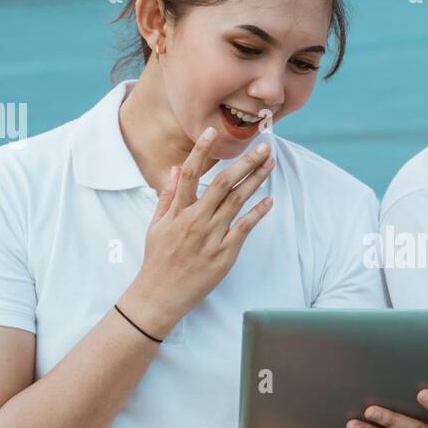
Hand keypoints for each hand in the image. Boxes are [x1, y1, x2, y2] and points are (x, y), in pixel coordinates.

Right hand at [121, 129, 273, 335]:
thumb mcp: (156, 225)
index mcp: (177, 211)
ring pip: (237, 201)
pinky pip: (244, 228)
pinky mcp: (224, 254)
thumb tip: (176, 169)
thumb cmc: (158, 259)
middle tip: (264, 145)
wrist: (160, 294)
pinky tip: (270, 200)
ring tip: (271, 164)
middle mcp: (195, 220)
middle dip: (245, 162)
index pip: (190, 174)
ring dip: (257, 180)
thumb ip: (168, 196)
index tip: (213, 132)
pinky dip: (257, 213)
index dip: (201, 151)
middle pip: (223, 183)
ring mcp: (211, 237)